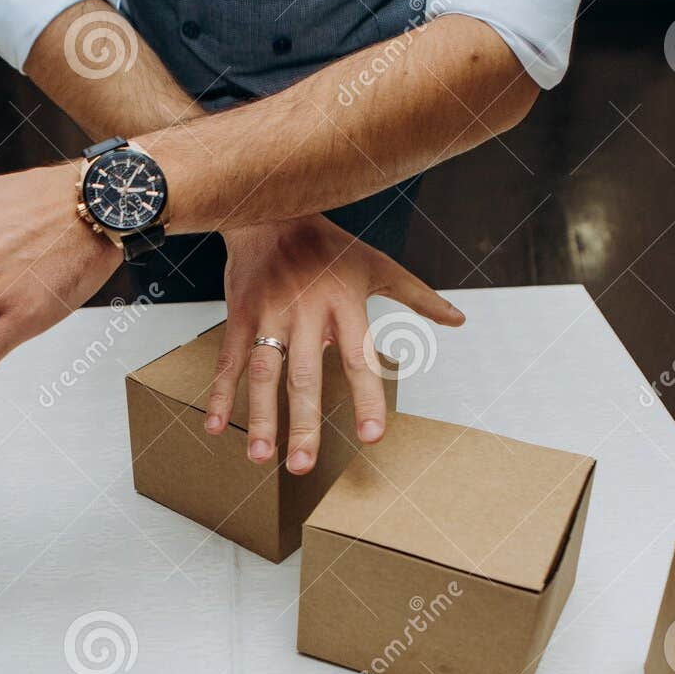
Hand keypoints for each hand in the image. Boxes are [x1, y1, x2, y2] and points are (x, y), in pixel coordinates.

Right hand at [208, 215, 462, 472]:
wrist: (270, 207)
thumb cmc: (329, 243)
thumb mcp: (378, 265)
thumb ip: (417, 296)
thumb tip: (458, 319)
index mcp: (344, 304)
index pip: (358, 359)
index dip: (367, 399)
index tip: (372, 437)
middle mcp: (306, 312)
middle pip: (304, 375)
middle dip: (302, 424)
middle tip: (303, 466)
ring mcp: (269, 314)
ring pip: (262, 372)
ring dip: (260, 417)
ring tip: (261, 457)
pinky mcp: (239, 314)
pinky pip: (228, 360)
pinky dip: (220, 394)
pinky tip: (216, 427)